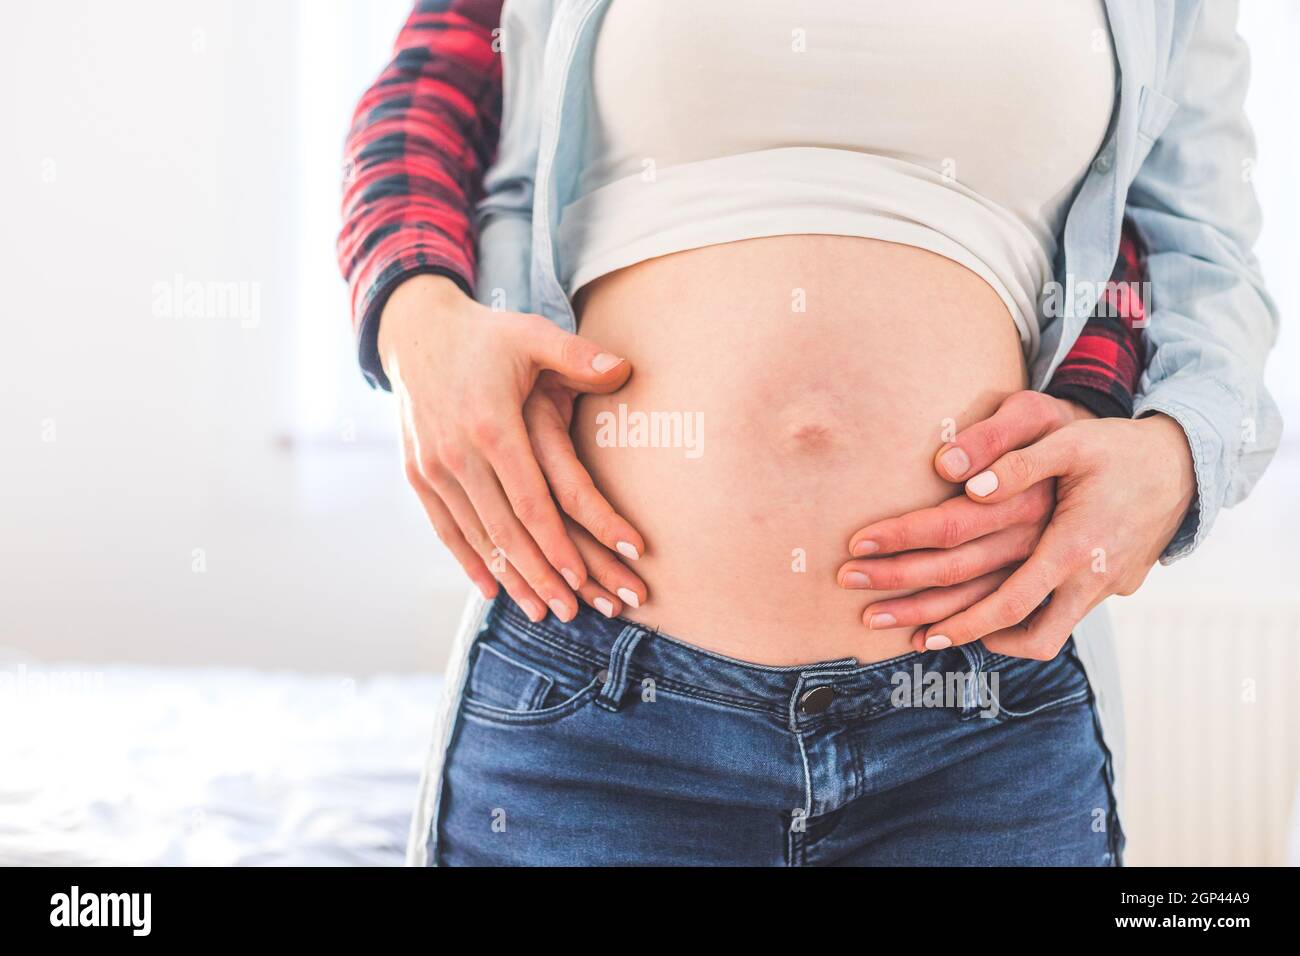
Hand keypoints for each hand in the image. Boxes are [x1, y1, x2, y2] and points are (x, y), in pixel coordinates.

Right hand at [380, 275, 645, 622]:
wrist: (416, 330)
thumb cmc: (487, 336)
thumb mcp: (532, 335)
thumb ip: (578, 356)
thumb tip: (624, 369)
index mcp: (492, 426)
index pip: (531, 501)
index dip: (557, 543)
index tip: (582, 577)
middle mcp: (458, 454)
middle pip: (506, 530)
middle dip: (541, 575)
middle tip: (573, 611)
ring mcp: (433, 468)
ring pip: (477, 537)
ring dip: (509, 578)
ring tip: (541, 612)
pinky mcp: (417, 474)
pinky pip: (445, 529)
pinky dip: (469, 561)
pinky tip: (492, 589)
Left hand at [905, 409, 1193, 658]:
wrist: (1186, 464)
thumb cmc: (1119, 448)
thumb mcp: (1070, 442)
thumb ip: (1018, 462)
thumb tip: (964, 482)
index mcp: (1075, 546)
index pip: (1011, 601)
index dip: (960, 619)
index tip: (917, 629)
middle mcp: (1091, 579)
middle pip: (1025, 634)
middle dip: (958, 634)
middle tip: (904, 633)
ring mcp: (1104, 589)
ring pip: (1045, 635)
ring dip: (992, 635)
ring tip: (937, 629)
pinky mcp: (1110, 588)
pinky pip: (1061, 617)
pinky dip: (1023, 622)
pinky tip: (989, 610)